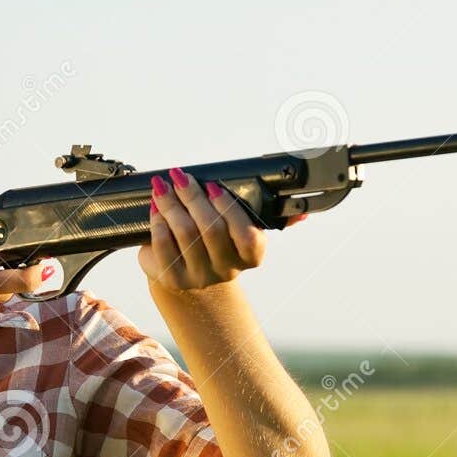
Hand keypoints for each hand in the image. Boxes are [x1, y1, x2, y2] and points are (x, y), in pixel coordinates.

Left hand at [140, 167, 268, 292]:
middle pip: (211, 229)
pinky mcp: (173, 279)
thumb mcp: (240, 232)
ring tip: (162, 186)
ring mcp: (199, 277)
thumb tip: (301, 213)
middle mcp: (226, 269)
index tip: (213, 185)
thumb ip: (262, 217)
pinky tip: (156, 209)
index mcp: (249, 256)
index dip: (229, 208)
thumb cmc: (215, 245)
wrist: (190, 278)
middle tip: (180, 177)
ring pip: (185, 233)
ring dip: (171, 204)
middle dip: (193, 196)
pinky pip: (164, 246)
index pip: (247, 235)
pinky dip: (158, 222)